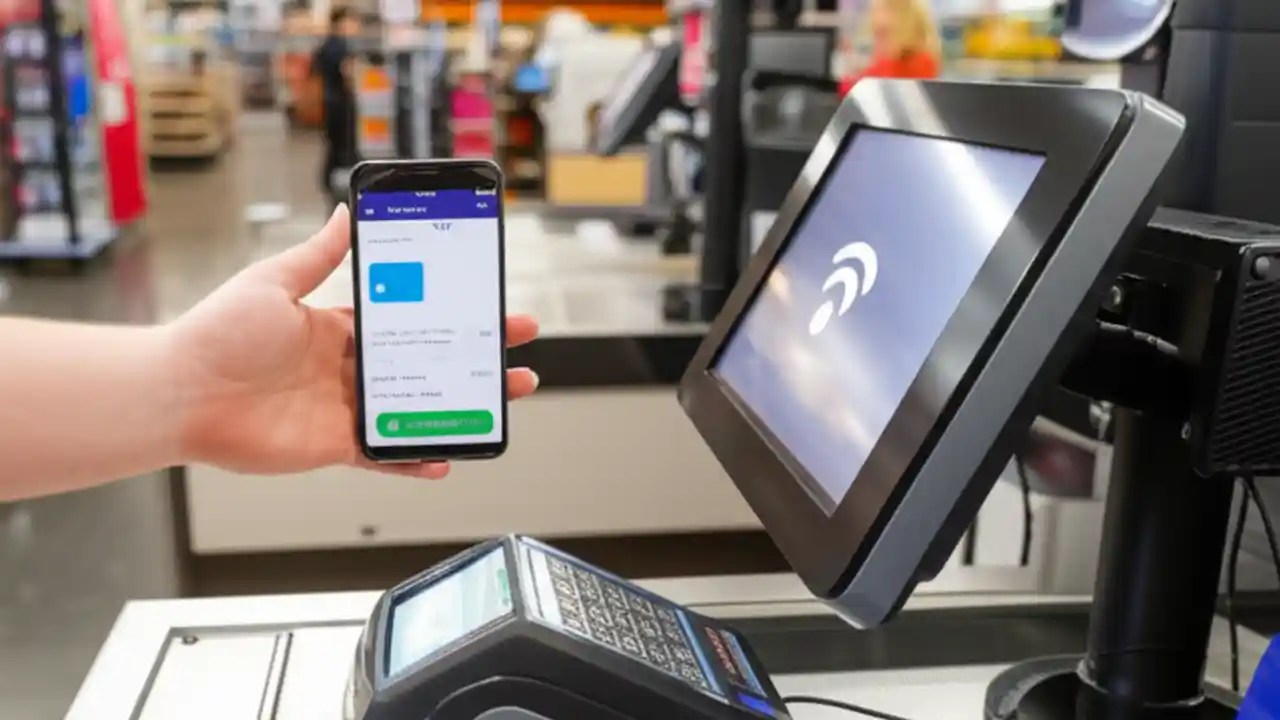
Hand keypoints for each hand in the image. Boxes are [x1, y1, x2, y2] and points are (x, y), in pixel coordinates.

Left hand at [170, 205, 538, 478]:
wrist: (180, 392)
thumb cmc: (217, 333)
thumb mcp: (274, 281)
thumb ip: (318, 255)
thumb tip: (346, 212)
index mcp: (338, 327)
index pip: (409, 320)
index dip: (453, 316)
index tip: (489, 309)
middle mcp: (348, 368)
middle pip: (428, 365)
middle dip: (476, 360)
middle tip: (519, 356)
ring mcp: (346, 408)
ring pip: (421, 408)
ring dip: (465, 405)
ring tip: (505, 399)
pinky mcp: (336, 446)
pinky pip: (389, 453)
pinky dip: (419, 457)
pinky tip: (450, 455)